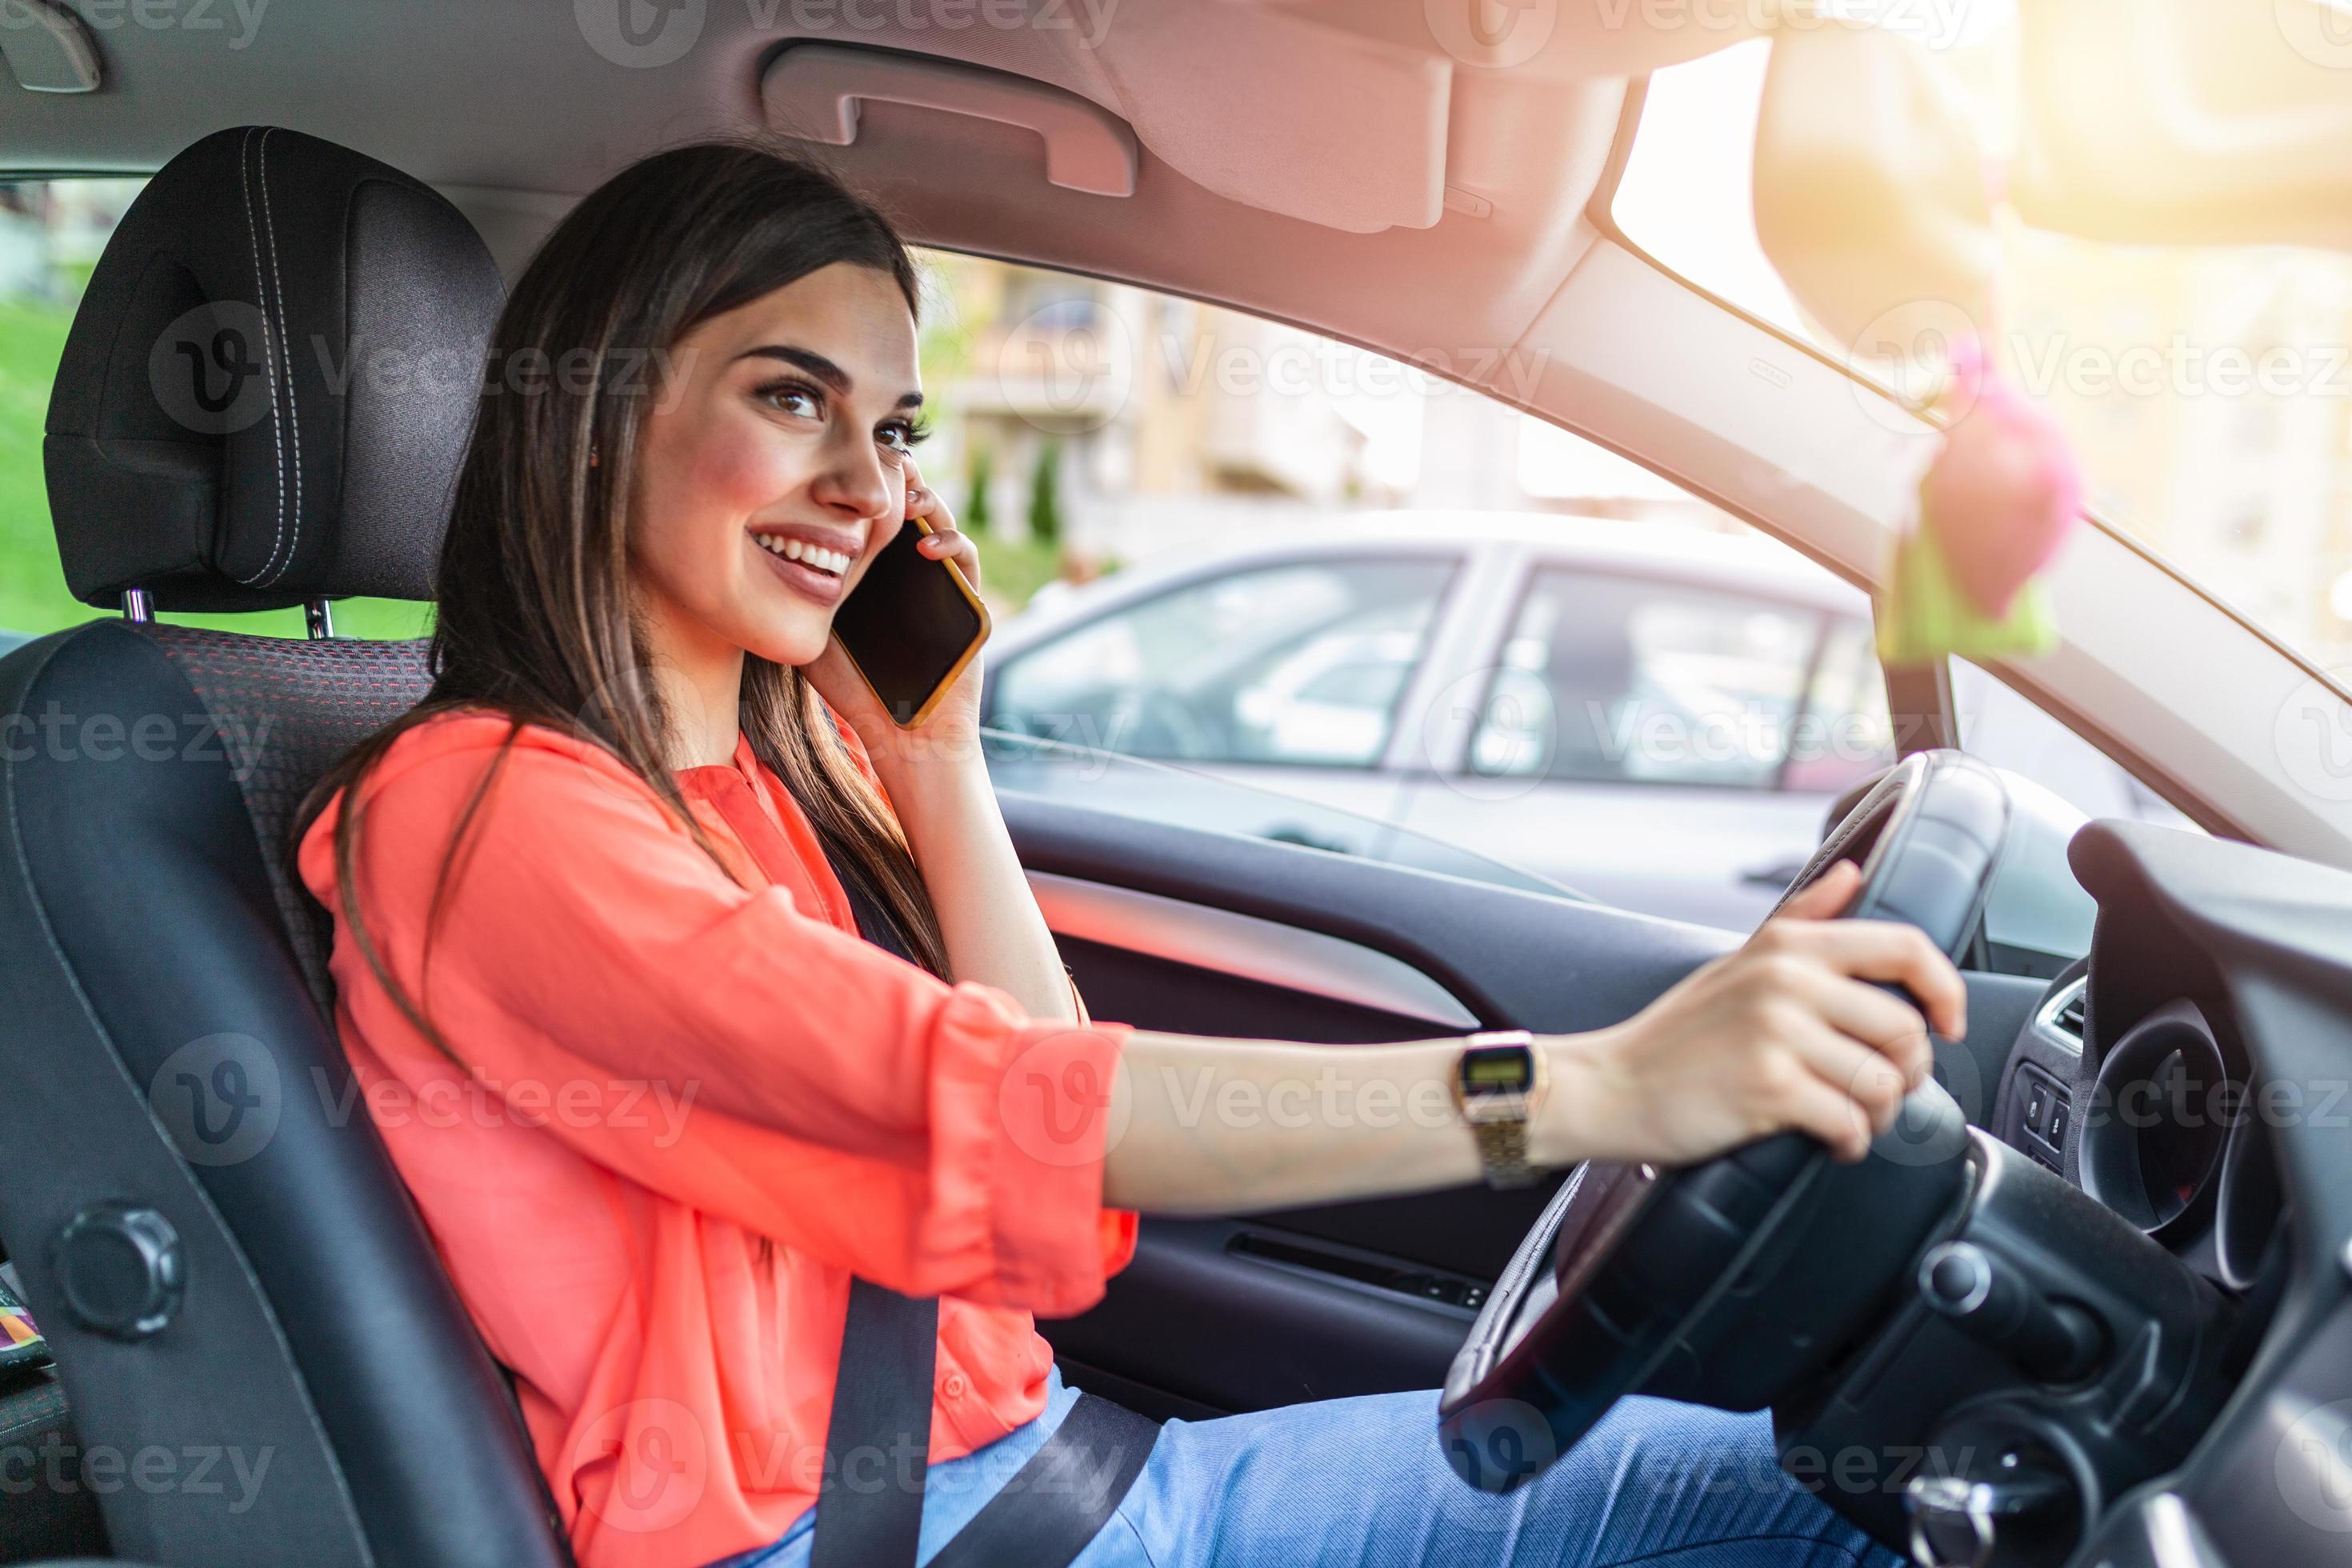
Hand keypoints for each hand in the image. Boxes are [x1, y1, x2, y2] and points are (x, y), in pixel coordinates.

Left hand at [805, 457, 989, 770]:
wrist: (905, 734)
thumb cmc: (857, 691)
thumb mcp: (814, 635)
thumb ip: (796, 602)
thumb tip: (749, 569)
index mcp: (875, 568)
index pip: (871, 511)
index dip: (860, 484)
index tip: (836, 465)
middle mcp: (909, 568)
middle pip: (907, 502)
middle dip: (896, 477)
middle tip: (878, 463)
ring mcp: (941, 580)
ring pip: (941, 518)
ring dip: (927, 499)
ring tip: (906, 495)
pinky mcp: (968, 598)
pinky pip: (967, 557)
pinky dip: (951, 542)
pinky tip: (925, 545)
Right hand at [1543, 861, 1967, 1165]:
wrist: (1612, 1086)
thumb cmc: (1679, 1035)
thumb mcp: (1739, 960)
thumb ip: (1803, 917)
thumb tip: (1851, 872)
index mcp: (1789, 946)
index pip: (1905, 947)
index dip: (1946, 989)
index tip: (1949, 1022)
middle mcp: (1787, 980)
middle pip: (1906, 1028)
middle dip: (1908, 1071)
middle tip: (1880, 1086)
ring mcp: (1777, 1033)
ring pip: (1884, 1081)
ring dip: (1878, 1113)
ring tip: (1850, 1114)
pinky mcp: (1769, 1087)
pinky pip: (1851, 1122)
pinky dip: (1850, 1142)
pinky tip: (1829, 1139)